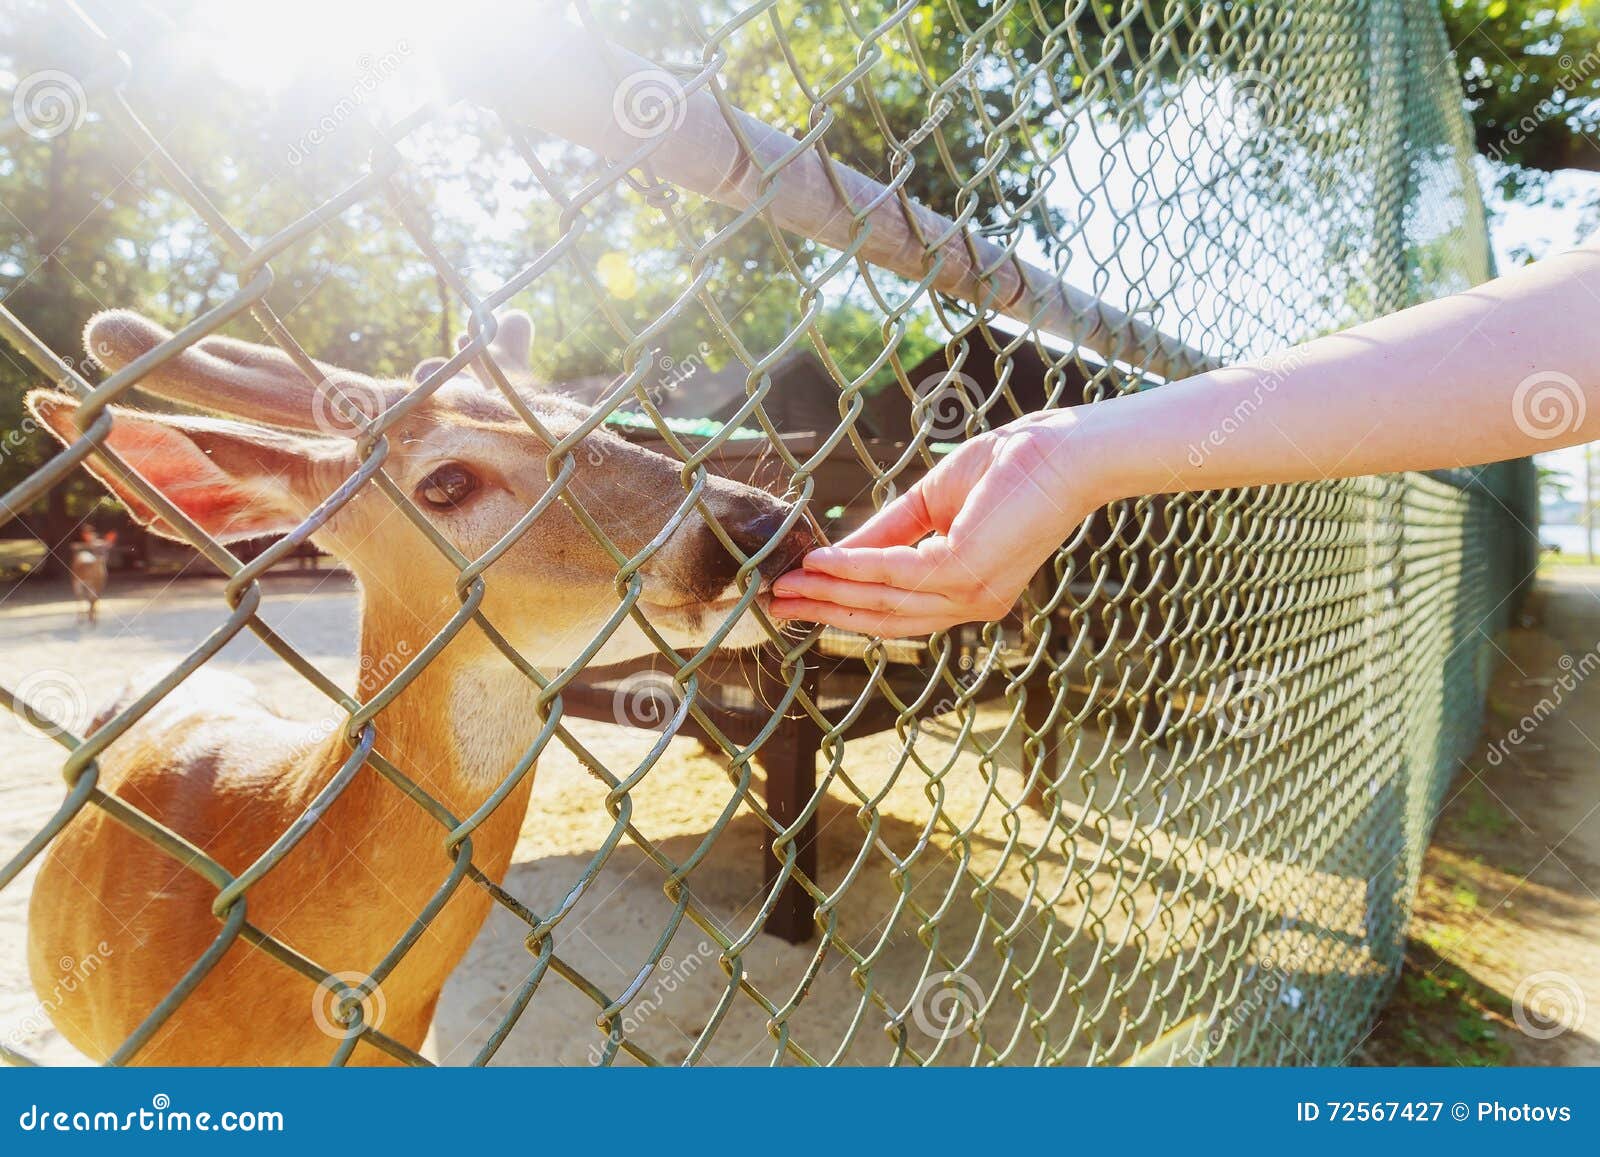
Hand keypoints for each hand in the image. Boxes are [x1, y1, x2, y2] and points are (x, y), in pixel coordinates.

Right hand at [769, 409, 1109, 636]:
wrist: (1063, 450)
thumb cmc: (1011, 466)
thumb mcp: (933, 503)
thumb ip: (887, 534)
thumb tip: (834, 556)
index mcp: (967, 593)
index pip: (897, 610)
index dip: (843, 606)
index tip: (797, 598)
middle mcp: (971, 605)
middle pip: (883, 618)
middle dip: (826, 611)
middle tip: (775, 606)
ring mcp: (970, 594)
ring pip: (883, 602)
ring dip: (829, 593)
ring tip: (784, 585)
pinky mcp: (966, 572)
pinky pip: (893, 573)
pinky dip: (851, 567)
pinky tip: (819, 561)